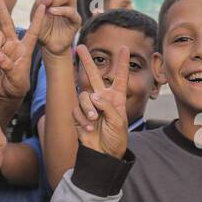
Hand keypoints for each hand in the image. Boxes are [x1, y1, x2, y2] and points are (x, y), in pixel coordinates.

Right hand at [0, 0, 37, 108]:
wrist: (5, 94)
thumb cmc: (17, 86)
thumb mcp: (17, 78)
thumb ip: (8, 66)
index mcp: (26, 49)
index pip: (33, 31)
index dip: (38, 18)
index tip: (44, 5)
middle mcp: (14, 45)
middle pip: (7, 24)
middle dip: (1, 11)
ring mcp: (2, 49)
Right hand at [73, 42, 129, 158]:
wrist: (104, 154)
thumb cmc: (116, 139)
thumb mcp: (119, 122)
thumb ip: (107, 106)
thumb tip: (92, 96)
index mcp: (116, 98)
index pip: (120, 77)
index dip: (122, 63)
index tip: (125, 48)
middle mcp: (102, 99)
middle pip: (93, 76)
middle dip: (86, 61)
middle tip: (80, 47)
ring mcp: (89, 106)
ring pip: (83, 95)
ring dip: (88, 107)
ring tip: (94, 119)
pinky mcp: (78, 115)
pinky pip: (76, 110)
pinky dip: (82, 118)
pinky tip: (88, 128)